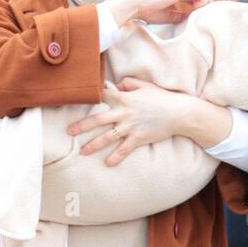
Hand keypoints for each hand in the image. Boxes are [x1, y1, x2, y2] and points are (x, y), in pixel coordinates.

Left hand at [66, 77, 191, 164]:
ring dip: (93, 145)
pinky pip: (124, 150)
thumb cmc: (162, 98)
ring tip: (82, 151)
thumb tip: (116, 85)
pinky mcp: (139, 138)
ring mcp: (130, 127)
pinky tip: (107, 164)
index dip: (89, 96)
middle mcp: (124, 113)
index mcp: (124, 98)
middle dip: (81, 126)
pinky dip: (116, 157)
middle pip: (97, 119)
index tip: (75, 99)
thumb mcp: (144, 85)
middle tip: (69, 132)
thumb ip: (128, 83)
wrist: (179, 113)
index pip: (102, 95)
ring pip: (107, 137)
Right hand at [105, 0, 212, 35]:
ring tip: (196, 14)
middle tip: (198, 17)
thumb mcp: (169, 15)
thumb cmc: (148, 10)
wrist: (136, 4)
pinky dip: (203, 2)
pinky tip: (194, 11)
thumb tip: (193, 17)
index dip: (201, 7)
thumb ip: (182, 15)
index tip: (195, 18)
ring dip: (205, 4)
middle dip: (205, 6)